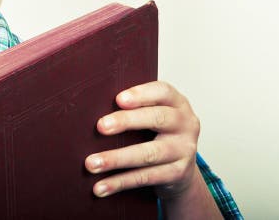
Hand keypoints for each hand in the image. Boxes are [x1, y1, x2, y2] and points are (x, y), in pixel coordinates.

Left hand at [84, 81, 202, 199]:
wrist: (181, 169)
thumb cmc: (158, 133)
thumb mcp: (154, 115)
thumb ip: (134, 107)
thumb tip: (95, 106)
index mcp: (178, 103)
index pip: (163, 92)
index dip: (141, 94)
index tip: (118, 99)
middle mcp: (186, 124)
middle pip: (157, 118)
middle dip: (126, 121)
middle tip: (100, 126)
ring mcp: (184, 150)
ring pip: (149, 154)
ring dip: (117, 159)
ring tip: (92, 163)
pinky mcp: (178, 174)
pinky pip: (146, 177)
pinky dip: (120, 182)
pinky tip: (101, 186)